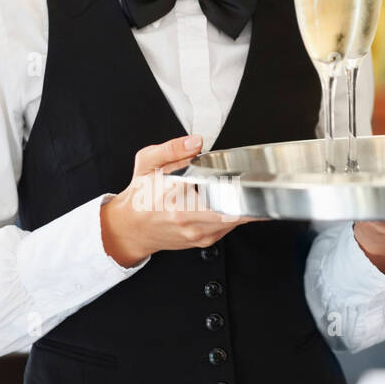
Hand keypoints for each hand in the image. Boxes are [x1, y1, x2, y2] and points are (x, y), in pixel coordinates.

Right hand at [100, 134, 257, 267]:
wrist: (131, 229)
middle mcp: (191, 222)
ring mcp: (198, 235)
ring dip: (241, 203)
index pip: (222, 195)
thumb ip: (171, 149)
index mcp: (178, 202)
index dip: (241, 185)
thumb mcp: (147, 163)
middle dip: (248, 195)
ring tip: (233, 189)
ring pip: (236, 220)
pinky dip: (231, 212)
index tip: (250, 175)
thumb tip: (195, 142)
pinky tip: (220, 201)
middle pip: (237, 211)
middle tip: (253, 180)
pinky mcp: (203, 241)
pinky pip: (228, 226)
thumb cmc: (139, 198)